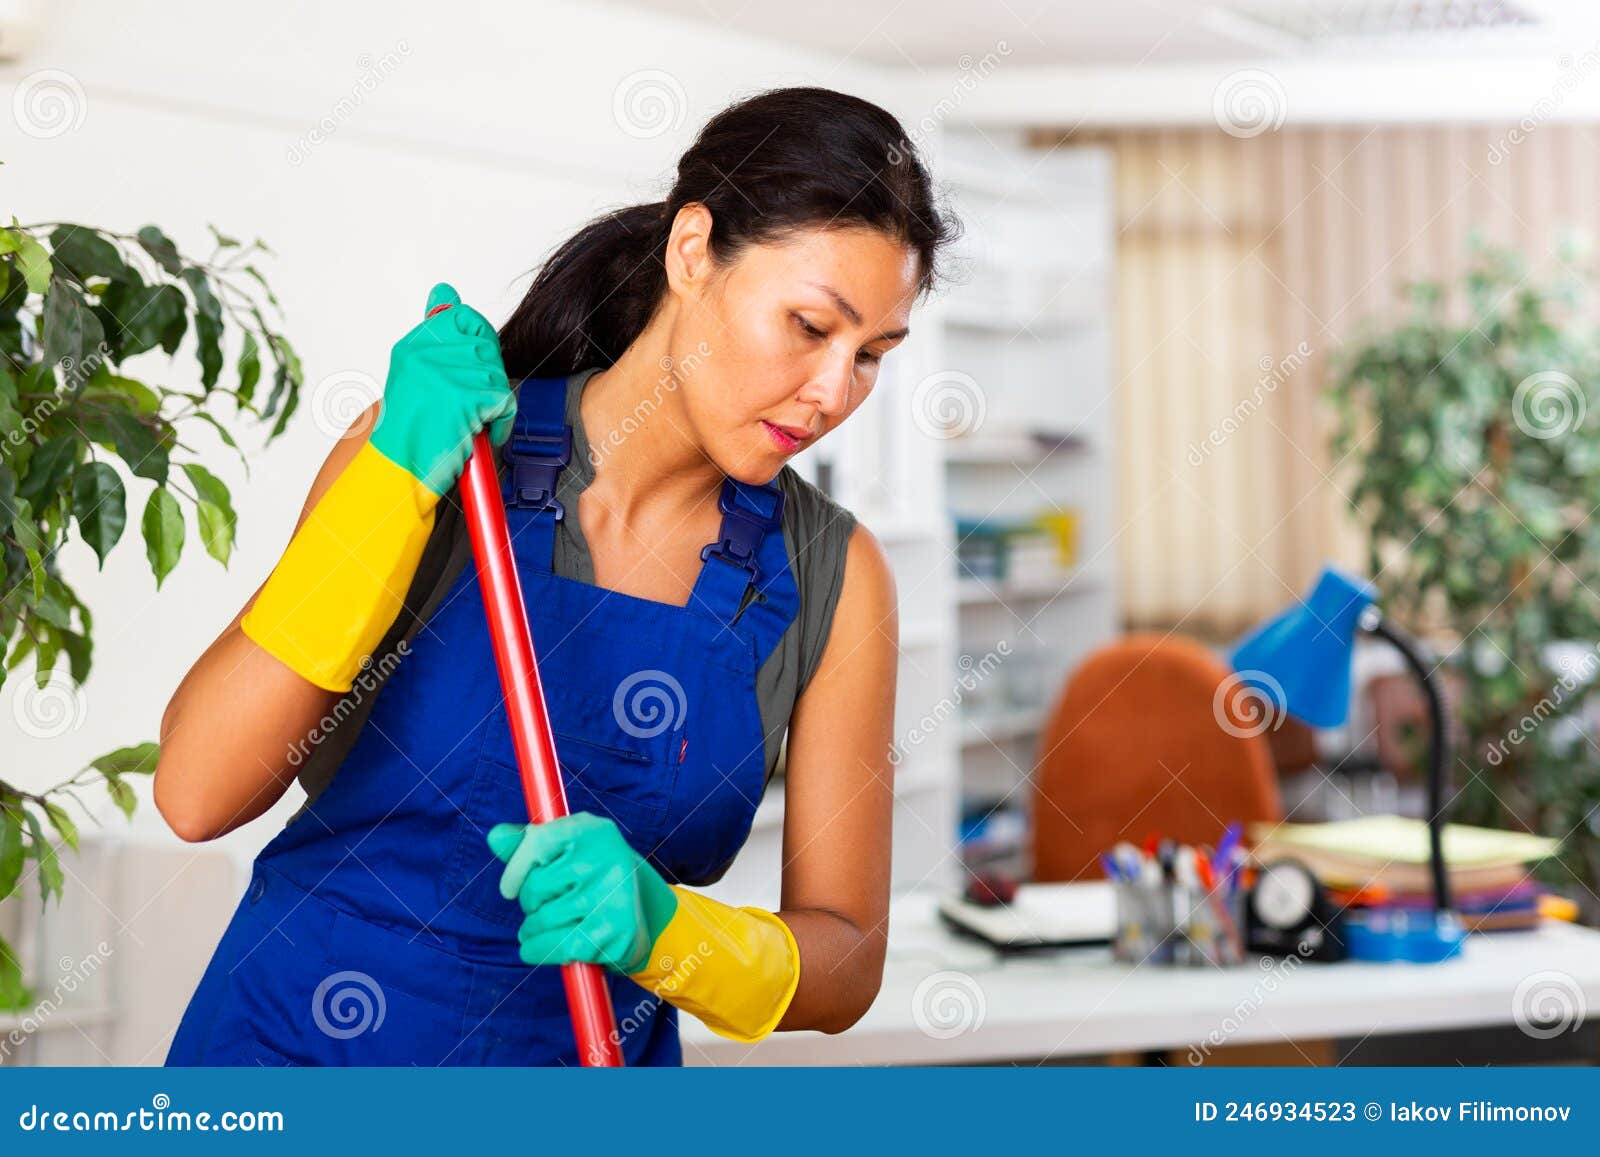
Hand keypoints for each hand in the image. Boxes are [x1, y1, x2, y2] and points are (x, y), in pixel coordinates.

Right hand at [369, 282, 515, 496]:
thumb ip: (437, 336)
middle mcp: (426, 353)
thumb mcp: (418, 377)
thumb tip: (445, 291)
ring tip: (469, 424)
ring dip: (493, 405)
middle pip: (486, 348)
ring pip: (497, 375)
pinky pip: (504, 401)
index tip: (474, 368)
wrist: (397, 471)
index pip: (462, 316)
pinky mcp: (463, 396)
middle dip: (488, 380)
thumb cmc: (411, 432)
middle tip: (471, 407)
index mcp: (414, 346)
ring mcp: (443, 373)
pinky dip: (500, 423)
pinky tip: (479, 435)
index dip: (480, 342)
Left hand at [486, 813, 678, 973]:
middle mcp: (607, 857)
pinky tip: (536, 949)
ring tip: (546, 927)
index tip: (508, 890)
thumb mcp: (563, 850)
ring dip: (532, 931)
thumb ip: (527, 844)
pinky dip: (539, 951)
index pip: (536, 843)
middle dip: (530, 905)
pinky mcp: (614, 931)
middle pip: (535, 888)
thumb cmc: (588, 876)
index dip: (515, 870)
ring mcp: (613, 895)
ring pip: (543, 920)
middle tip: (546, 907)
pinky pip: (557, 946)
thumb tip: (495, 837)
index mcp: (592, 829)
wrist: (639, 911)